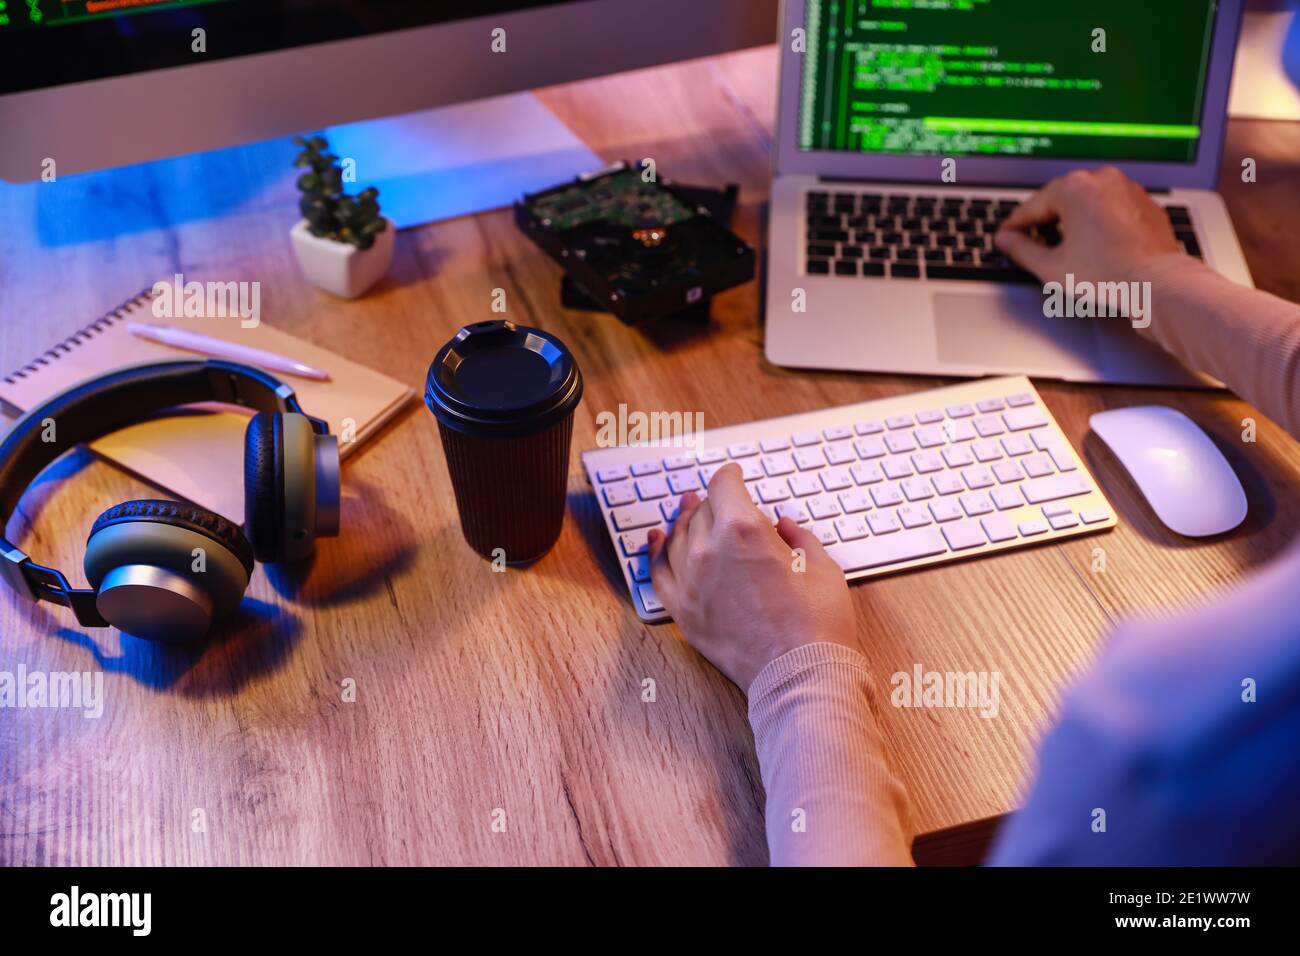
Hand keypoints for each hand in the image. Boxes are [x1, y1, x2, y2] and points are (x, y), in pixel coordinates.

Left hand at [646, 463, 858, 690]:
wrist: (800, 675)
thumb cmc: (817, 625)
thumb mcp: (823, 566)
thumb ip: (799, 537)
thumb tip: (784, 526)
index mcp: (744, 530)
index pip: (724, 485)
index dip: (730, 475)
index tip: (734, 475)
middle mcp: (709, 550)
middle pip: (703, 510)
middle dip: (715, 502)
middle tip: (722, 501)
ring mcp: (690, 582)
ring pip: (678, 536)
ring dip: (686, 520)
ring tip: (690, 510)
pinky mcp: (683, 611)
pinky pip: (658, 572)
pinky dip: (656, 552)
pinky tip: (657, 539)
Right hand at [994, 166, 1185, 286]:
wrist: (1156, 283)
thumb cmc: (1108, 274)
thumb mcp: (1050, 266)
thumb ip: (1021, 249)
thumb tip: (1007, 240)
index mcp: (1075, 188)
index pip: (1032, 206)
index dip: (1014, 226)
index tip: (1005, 237)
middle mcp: (1102, 180)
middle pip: (1060, 200)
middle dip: (1044, 222)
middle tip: (1031, 244)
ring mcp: (1127, 189)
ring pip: (1088, 202)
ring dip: (1073, 221)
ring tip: (1065, 249)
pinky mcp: (1144, 203)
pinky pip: (1111, 208)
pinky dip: (1099, 223)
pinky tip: (1094, 247)